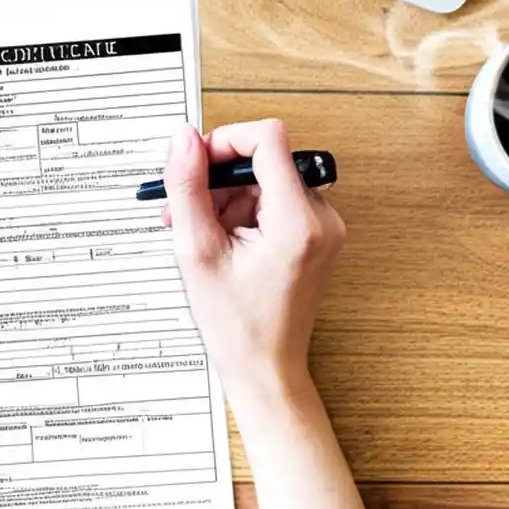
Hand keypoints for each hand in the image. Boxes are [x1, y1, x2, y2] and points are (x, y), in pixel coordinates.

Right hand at [162, 119, 344, 400]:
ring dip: (227, 198)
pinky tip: (223, 240)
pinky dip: (245, 212)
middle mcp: (321, 219)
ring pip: (268, 180)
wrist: (265, 369)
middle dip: (219, 178)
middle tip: (186, 207)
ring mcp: (324, 228)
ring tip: (201, 232)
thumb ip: (188, 188)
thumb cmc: (237, 326)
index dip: (226, 141)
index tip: (199, 162)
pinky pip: (277, 201)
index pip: (268, 139)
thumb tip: (184, 140)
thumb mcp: (196, 251)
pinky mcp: (317, 235)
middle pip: (266, 160)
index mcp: (297, 221)